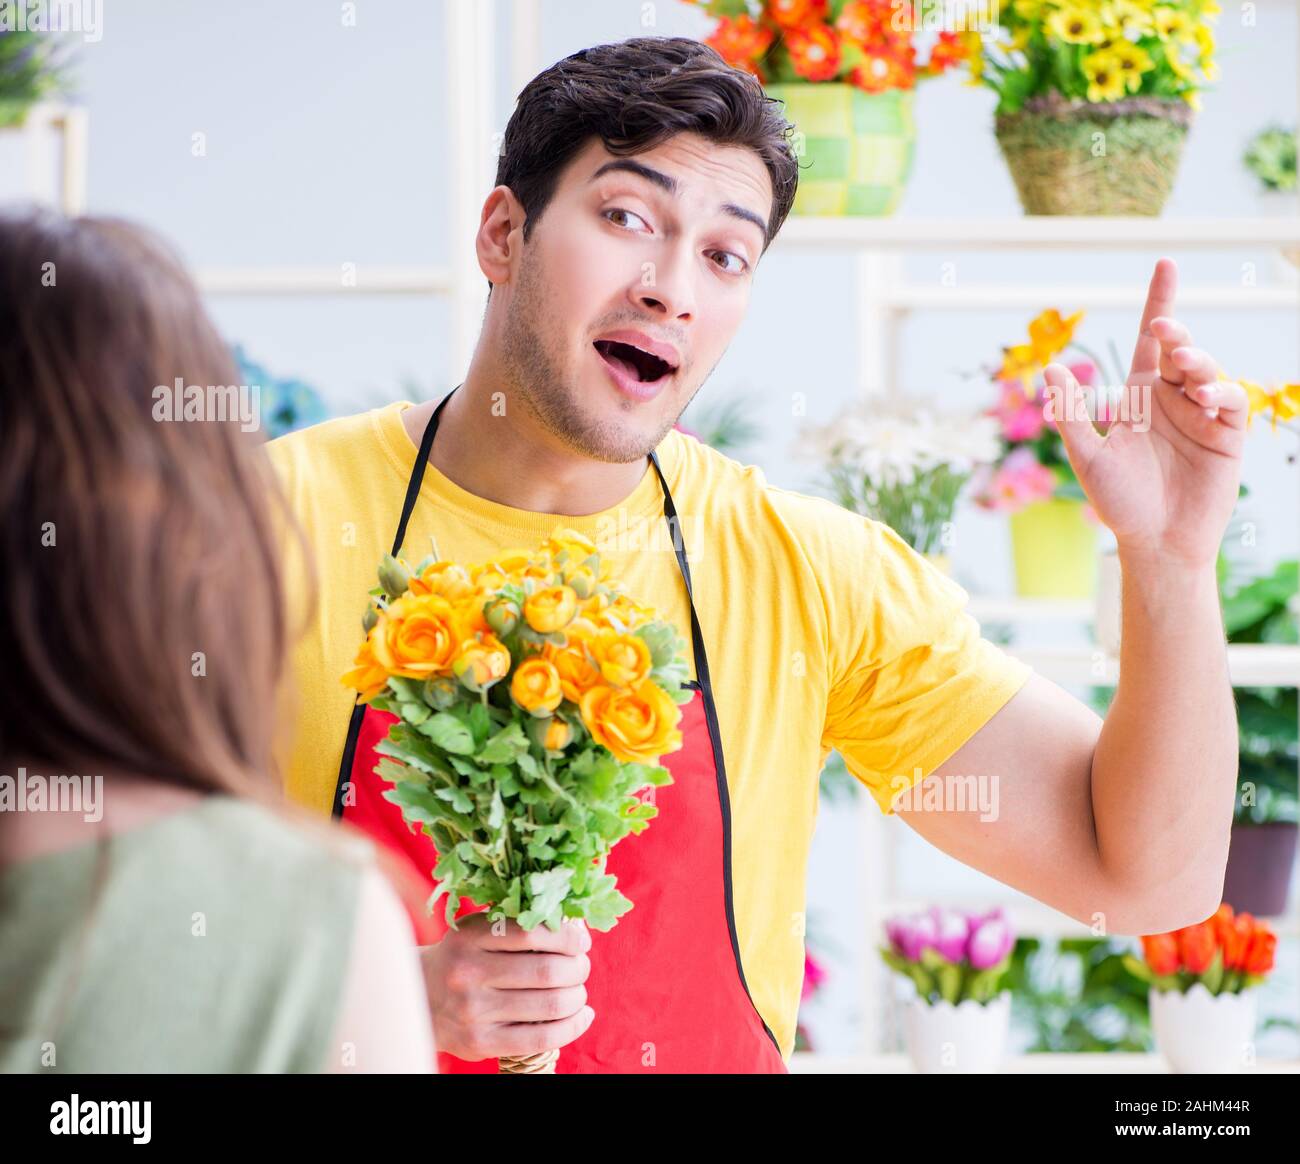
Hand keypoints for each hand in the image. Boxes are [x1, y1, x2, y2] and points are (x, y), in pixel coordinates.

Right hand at [418, 913, 594, 1061]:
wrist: (419, 998)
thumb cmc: (464, 957)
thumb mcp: (479, 930)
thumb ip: (518, 924)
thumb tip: (575, 928)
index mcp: (470, 937)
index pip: (532, 933)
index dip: (568, 937)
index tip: (581, 940)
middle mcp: (468, 973)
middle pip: (547, 971)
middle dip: (577, 968)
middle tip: (581, 966)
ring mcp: (473, 1012)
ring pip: (550, 1005)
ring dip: (577, 997)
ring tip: (578, 991)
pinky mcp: (481, 1043)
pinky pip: (540, 1038)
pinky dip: (572, 1027)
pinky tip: (582, 1016)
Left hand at [1043, 258, 1246, 568]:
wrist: (1154, 542)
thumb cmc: (1119, 502)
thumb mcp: (1089, 456)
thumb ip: (1071, 414)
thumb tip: (1048, 369)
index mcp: (1141, 397)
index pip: (1151, 340)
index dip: (1159, 302)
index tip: (1165, 263)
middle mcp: (1174, 399)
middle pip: (1181, 351)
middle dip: (1177, 335)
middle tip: (1165, 330)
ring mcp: (1203, 415)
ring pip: (1208, 370)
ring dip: (1199, 363)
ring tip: (1185, 367)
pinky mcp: (1227, 436)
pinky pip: (1232, 402)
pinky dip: (1222, 392)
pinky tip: (1205, 397)